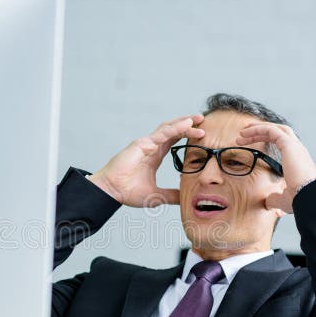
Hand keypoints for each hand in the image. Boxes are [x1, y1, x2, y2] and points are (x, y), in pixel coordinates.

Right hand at [89, 115, 204, 206]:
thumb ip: (171, 195)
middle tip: (203, 120)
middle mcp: (152, 146)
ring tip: (197, 119)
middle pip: (173, 129)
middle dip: (188, 124)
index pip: (174, 139)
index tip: (202, 134)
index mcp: (155, 155)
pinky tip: (187, 124)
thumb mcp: (157, 196)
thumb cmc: (128, 192)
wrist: (112, 192)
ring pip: (168, 128)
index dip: (187, 134)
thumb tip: (185, 197)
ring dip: (183, 122)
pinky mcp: (141, 144)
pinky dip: (175, 128)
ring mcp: (146, 143)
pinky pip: (162, 133)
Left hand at [235, 122, 315, 213]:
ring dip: (257, 129)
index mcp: (297, 159)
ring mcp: (294, 145)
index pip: (281, 142)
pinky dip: (258, 129)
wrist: (309, 196)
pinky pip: (271, 131)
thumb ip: (275, 197)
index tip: (249, 143)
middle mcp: (297, 149)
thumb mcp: (284, 199)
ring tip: (242, 133)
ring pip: (274, 129)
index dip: (265, 139)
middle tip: (243, 134)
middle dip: (260, 131)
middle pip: (278, 132)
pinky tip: (246, 133)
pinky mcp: (289, 144)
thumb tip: (269, 201)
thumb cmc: (300, 198)